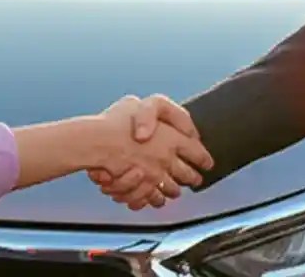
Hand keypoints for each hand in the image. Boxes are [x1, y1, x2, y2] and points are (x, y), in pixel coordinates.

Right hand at [88, 95, 212, 208]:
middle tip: (196, 180)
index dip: (204, 159)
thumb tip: (158, 117)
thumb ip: (154, 110)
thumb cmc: (114, 123)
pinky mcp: (140, 188)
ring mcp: (155, 176)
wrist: (96, 143)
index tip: (207, 163)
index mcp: (172, 138)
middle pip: (187, 174)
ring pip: (171, 188)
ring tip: (176, 191)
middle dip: (193, 178)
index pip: (197, 152)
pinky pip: (153, 198)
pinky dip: (155, 199)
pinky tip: (156, 199)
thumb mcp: (136, 103)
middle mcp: (167, 159)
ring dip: (174, 190)